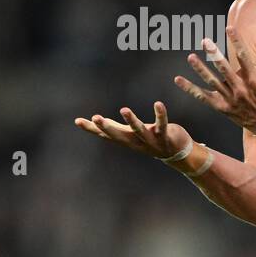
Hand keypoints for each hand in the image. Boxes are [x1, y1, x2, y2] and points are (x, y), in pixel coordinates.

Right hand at [74, 101, 191, 158]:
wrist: (177, 153)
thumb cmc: (150, 139)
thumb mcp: (130, 135)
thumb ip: (114, 128)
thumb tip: (96, 121)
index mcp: (126, 140)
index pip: (106, 135)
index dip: (91, 129)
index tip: (77, 121)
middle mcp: (136, 142)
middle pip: (119, 136)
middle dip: (107, 127)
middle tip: (95, 118)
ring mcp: (151, 140)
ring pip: (139, 130)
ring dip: (132, 120)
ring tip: (124, 109)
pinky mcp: (165, 135)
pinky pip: (162, 124)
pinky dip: (160, 114)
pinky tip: (158, 103)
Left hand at [175, 28, 255, 133]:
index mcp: (254, 79)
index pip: (243, 56)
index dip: (236, 41)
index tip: (229, 28)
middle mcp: (240, 88)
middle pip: (224, 69)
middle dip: (214, 54)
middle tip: (205, 41)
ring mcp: (230, 99)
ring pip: (212, 82)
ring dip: (200, 69)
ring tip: (190, 57)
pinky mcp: (222, 107)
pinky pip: (203, 97)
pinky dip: (191, 89)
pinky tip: (179, 80)